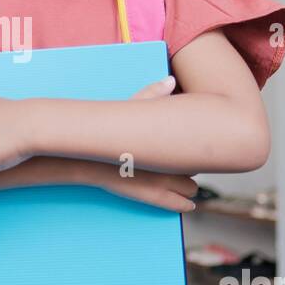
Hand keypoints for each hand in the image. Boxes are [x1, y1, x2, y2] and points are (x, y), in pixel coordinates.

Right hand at [97, 73, 197, 209]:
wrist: (89, 161)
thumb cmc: (110, 133)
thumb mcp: (131, 106)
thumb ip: (154, 93)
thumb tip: (171, 79)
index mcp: (170, 144)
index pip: (194, 147)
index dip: (193, 147)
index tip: (189, 145)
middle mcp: (171, 165)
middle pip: (195, 168)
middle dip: (192, 165)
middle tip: (184, 161)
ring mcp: (163, 184)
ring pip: (191, 188)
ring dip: (189, 186)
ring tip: (184, 181)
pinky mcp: (152, 198)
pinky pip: (178, 204)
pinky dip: (185, 204)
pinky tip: (189, 205)